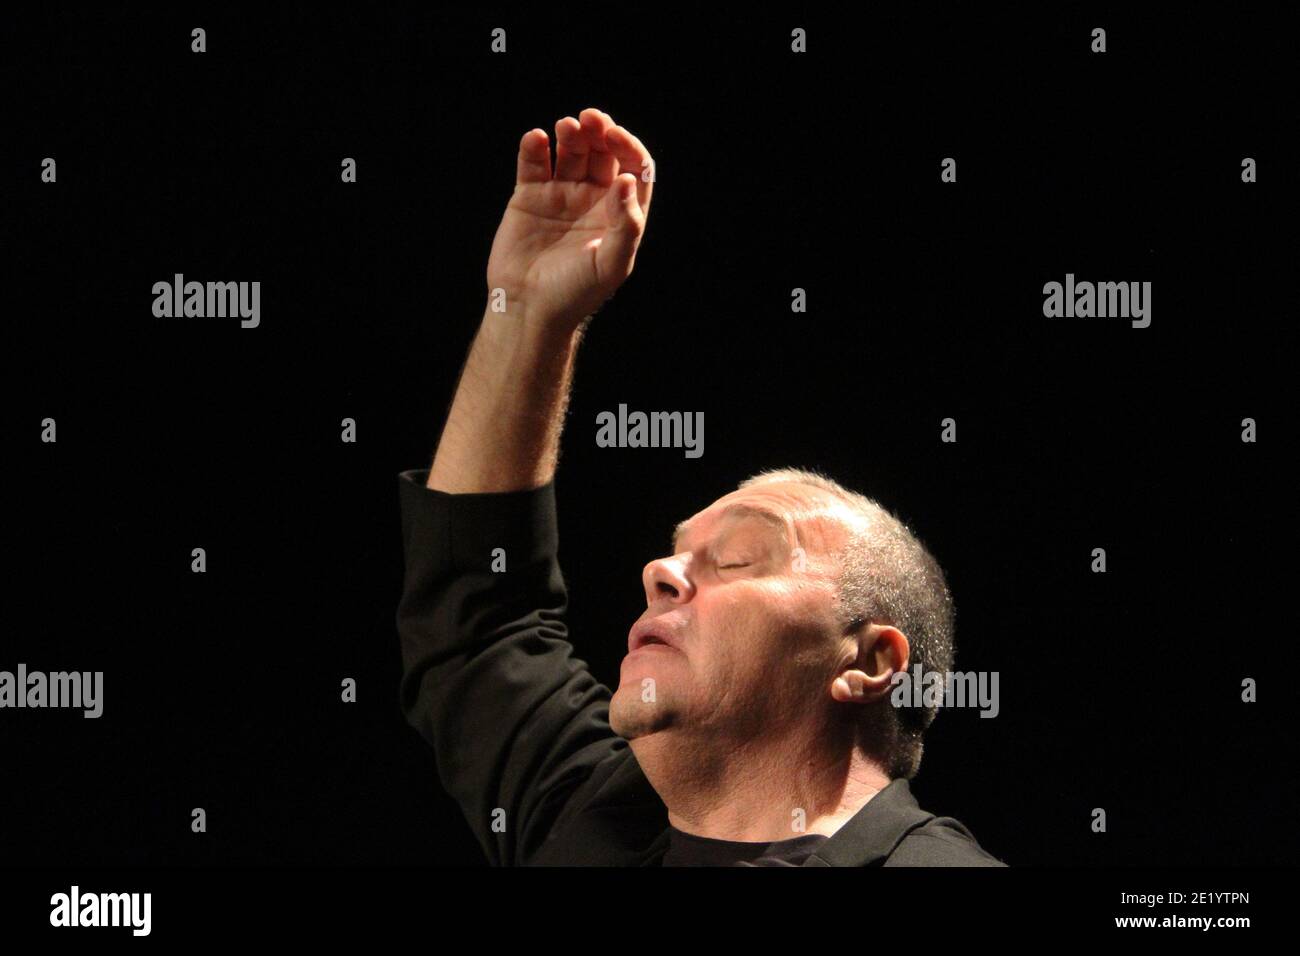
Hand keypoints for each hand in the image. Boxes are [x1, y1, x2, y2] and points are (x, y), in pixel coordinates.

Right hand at [486, 107, 653, 326]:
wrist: (529, 308)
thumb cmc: (575, 293)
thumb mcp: (611, 264)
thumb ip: (626, 225)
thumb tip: (627, 179)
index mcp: (619, 213)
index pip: (633, 168)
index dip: (628, 147)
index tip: (615, 136)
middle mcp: (593, 199)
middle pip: (602, 152)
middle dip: (600, 132)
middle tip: (591, 119)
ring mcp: (561, 194)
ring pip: (570, 151)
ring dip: (570, 134)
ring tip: (566, 127)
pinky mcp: (529, 195)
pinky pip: (534, 163)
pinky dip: (534, 147)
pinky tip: (536, 139)